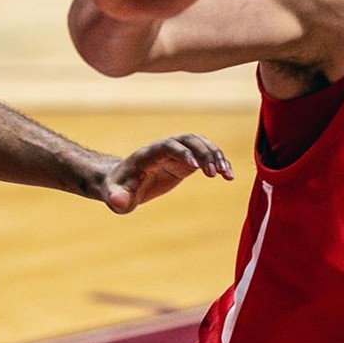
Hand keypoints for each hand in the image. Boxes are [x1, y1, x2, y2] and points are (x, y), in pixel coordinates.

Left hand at [99, 134, 232, 213]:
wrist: (123, 182)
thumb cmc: (118, 188)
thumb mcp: (115, 195)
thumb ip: (117, 198)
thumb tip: (118, 201)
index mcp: (148, 155)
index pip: (168, 146)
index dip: (182, 153)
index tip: (195, 167)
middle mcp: (164, 148)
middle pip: (189, 140)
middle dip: (204, 153)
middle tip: (216, 174)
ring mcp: (176, 153)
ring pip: (200, 144)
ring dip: (216, 155)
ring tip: (227, 175)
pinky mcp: (186, 161)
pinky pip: (205, 155)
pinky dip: (218, 162)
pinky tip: (228, 176)